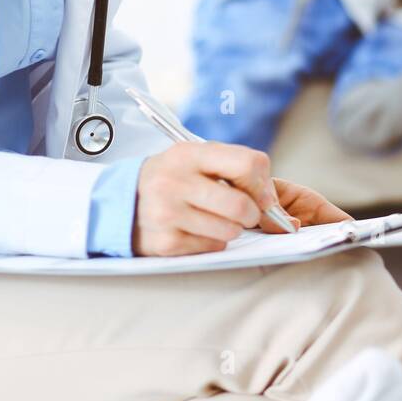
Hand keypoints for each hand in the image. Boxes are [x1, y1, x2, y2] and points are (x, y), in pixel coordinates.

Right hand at [131, 143, 348, 256]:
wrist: (121, 201)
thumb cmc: (174, 179)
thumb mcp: (198, 160)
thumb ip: (239, 172)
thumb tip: (280, 212)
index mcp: (189, 153)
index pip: (249, 164)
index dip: (263, 184)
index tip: (260, 195)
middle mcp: (174, 181)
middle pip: (243, 206)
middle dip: (251, 214)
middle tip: (241, 213)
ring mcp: (166, 213)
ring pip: (231, 231)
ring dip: (231, 229)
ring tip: (211, 218)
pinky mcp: (164, 242)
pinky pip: (212, 247)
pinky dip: (211, 242)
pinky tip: (193, 229)